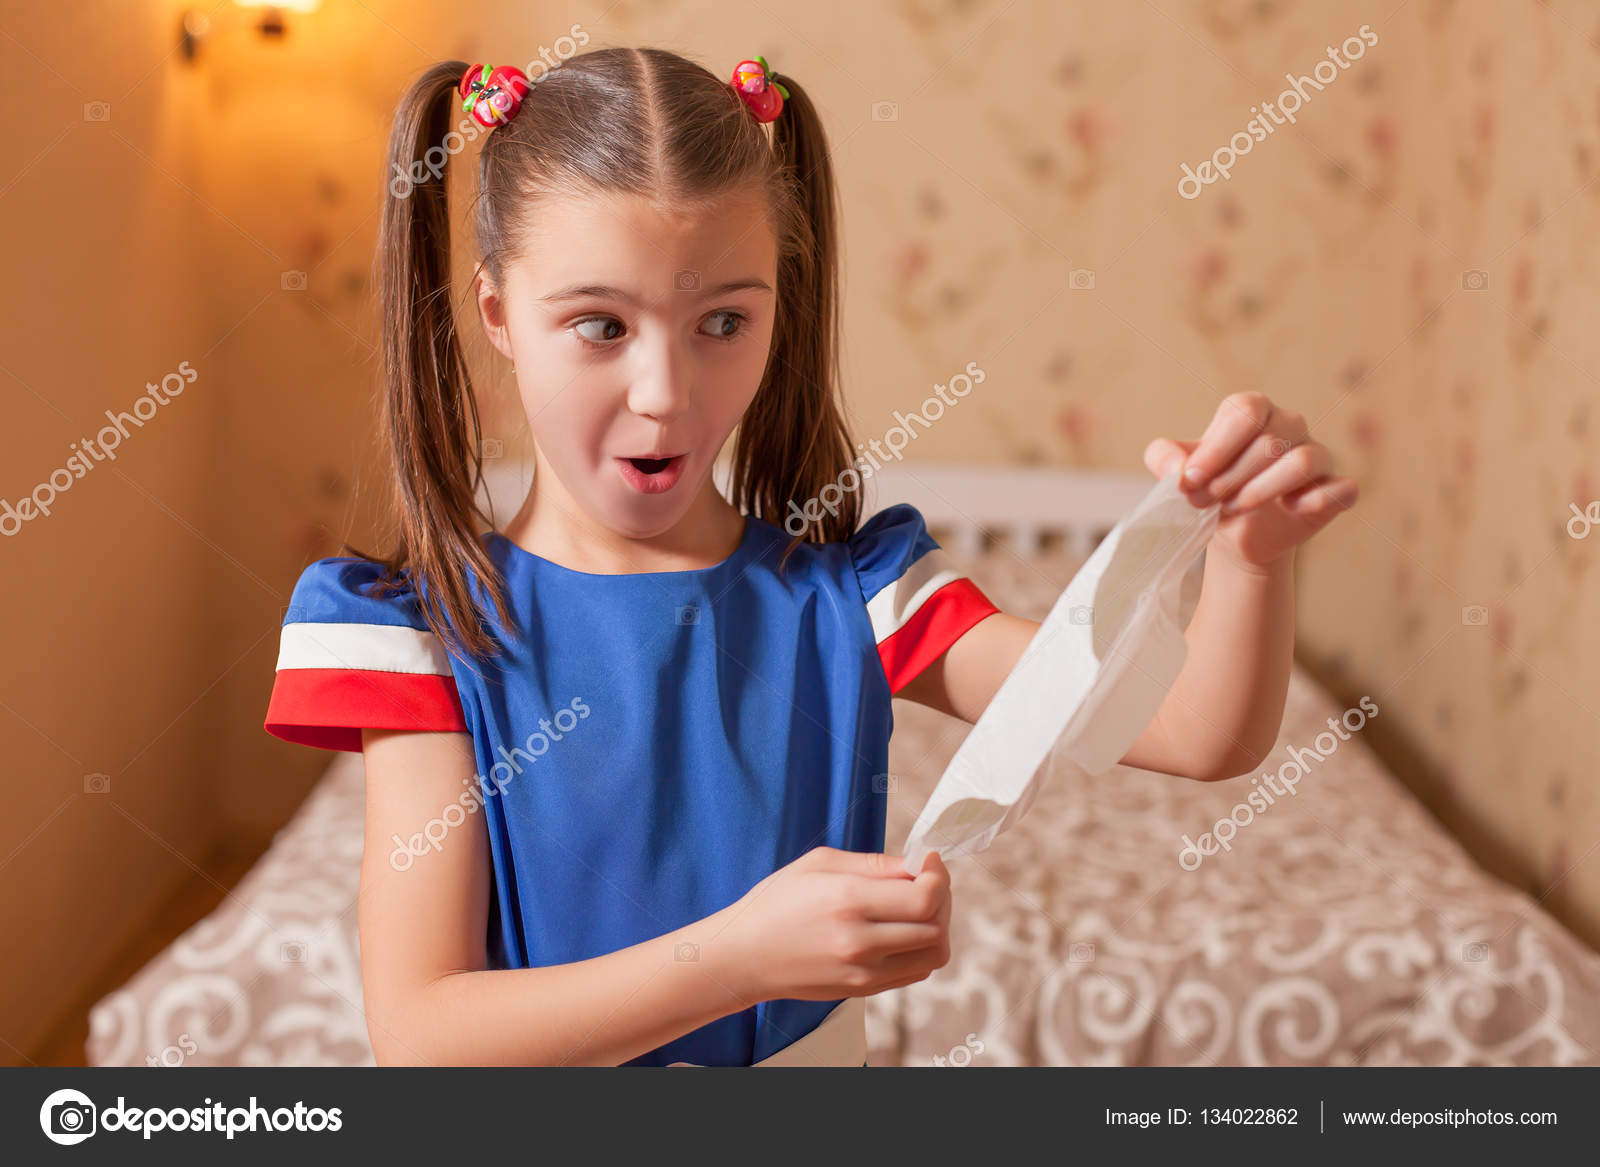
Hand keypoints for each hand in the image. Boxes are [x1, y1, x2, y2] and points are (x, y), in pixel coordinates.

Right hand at [718, 846, 951, 1006]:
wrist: (744, 956)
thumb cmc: (776, 903)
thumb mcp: (819, 864)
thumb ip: (874, 864)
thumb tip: (917, 864)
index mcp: (848, 900)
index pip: (925, 897)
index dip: (939, 876)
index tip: (929, 860)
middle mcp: (860, 941)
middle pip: (936, 927)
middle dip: (942, 897)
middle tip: (927, 880)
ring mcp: (863, 971)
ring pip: (933, 954)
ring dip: (937, 927)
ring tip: (918, 908)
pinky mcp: (863, 989)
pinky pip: (915, 972)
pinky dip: (921, 949)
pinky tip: (903, 930)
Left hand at [1144, 391, 1357, 572]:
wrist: (1236, 532)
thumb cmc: (1211, 490)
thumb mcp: (1179, 473)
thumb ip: (1164, 458)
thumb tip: (1176, 468)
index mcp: (1254, 410)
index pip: (1245, 411)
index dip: (1216, 449)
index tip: (1190, 481)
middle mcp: (1290, 425)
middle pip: (1268, 442)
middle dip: (1229, 479)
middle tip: (1206, 501)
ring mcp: (1318, 455)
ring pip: (1303, 462)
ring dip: (1262, 491)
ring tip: (1235, 508)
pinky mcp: (1336, 489)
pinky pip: (1340, 489)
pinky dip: (1314, 501)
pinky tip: (1288, 511)